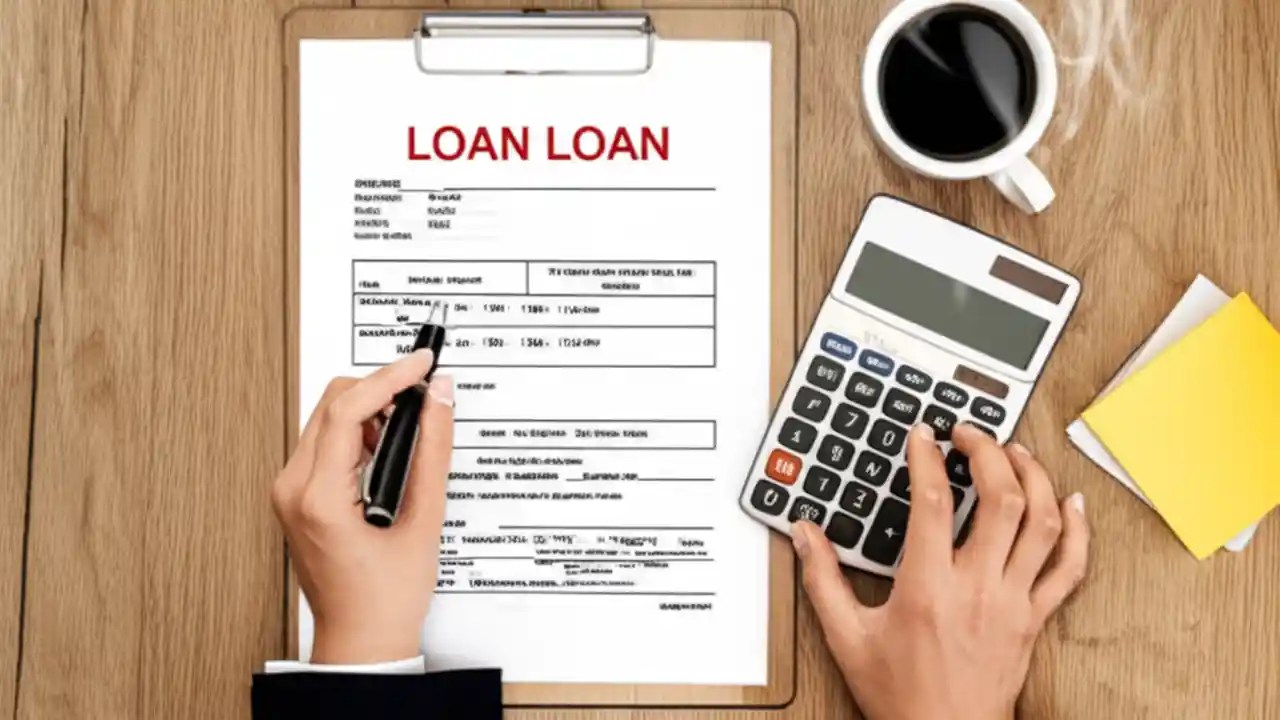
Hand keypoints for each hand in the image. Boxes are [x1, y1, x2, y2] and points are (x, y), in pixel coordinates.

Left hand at [271, 349, 453, 663]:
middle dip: (381, 392)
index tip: (421, 363)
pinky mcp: (297, 496)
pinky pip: (325, 444)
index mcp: (318, 497)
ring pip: (328, 420)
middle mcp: (292, 489)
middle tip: (423, 397)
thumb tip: (439, 400)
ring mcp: (289, 492)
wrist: (361, 641)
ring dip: (370, 415)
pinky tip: (387, 456)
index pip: (347, 409)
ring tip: (409, 439)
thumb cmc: (385, 600)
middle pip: (332, 404)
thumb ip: (433, 451)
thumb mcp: (423, 520)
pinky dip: (359, 436)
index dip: (389, 376)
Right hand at [792, 423, 1088, 719]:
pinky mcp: (1035, 619)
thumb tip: (806, 534)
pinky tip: (1070, 503)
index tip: (923, 435)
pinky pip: (1068, 568)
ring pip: (1041, 523)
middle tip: (970, 433)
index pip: (932, 502)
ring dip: (1033, 477)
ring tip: (1016, 452)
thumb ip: (823, 580)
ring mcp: (1013, 601)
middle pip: (1000, 499)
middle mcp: (977, 588)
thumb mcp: (847, 637)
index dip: (927, 457)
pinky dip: (1076, 530)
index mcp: (927, 588)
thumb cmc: (901, 695)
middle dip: (989, 451)